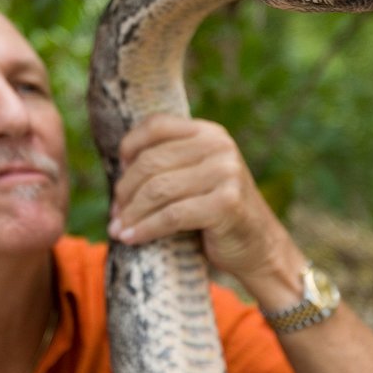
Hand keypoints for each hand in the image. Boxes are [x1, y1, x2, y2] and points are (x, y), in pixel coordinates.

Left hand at [107, 113, 297, 282]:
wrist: (258, 246)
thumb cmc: (215, 212)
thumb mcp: (196, 176)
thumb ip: (170, 162)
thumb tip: (119, 166)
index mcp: (209, 133)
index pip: (157, 125)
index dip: (129, 147)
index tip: (118, 173)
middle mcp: (219, 147)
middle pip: (152, 161)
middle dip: (125, 190)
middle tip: (115, 213)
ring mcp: (226, 173)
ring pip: (158, 190)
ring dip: (131, 213)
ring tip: (117, 229)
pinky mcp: (226, 203)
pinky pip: (171, 215)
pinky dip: (146, 229)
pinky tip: (131, 238)